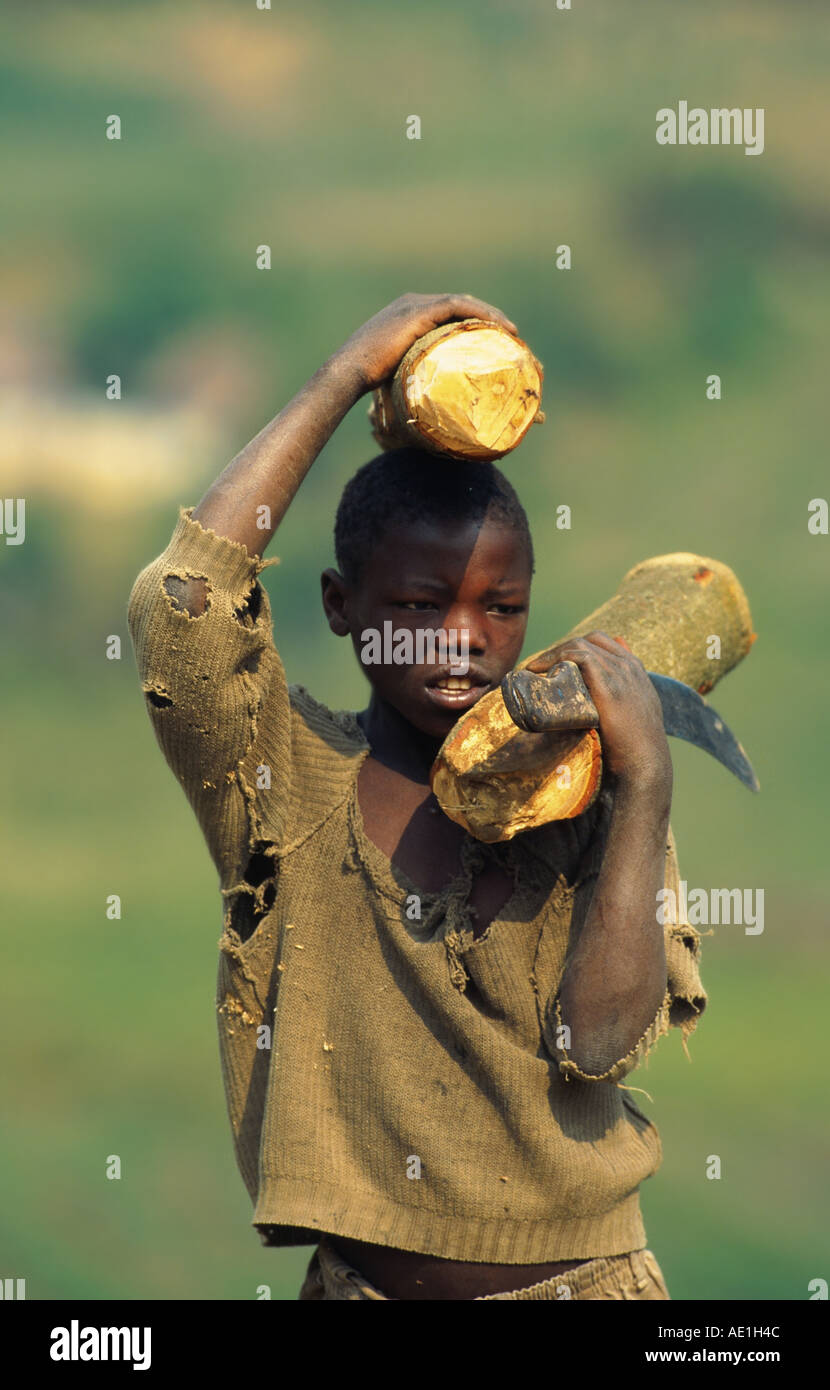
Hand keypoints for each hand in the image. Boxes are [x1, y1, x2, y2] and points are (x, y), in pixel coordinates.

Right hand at [335, 292, 518, 391]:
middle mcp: (412, 303)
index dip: (474, 323)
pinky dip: (480, 315)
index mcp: (407, 314)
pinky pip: (457, 307)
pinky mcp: (418, 312)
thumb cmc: (368, 382)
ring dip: (490, 316)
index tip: (494, 339)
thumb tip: (426, 405)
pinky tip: (497, 328)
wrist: (350, 371)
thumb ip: (413, 376)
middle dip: (486, 318)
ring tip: (511, 332)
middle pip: (459, 305)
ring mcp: (415, 305)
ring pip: (462, 303)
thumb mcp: (397, 374)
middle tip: (509, 335)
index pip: (449, 312)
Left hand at [526, 632, 671, 790]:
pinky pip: (578, 655)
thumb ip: (622, 699)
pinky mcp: (607, 682)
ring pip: (580, 645)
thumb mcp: (634, 715)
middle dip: (564, 648)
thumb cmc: (636, 745)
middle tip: (543, 666)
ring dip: (553, 653)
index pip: (603, 642)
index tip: (557, 663)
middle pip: (590, 640)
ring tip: (534, 668)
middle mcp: (628, 665)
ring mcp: (619, 671)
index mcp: (635, 669)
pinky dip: (556, 658)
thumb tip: (600, 695)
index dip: (578, 648)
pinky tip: (540, 669)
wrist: (644, 761)